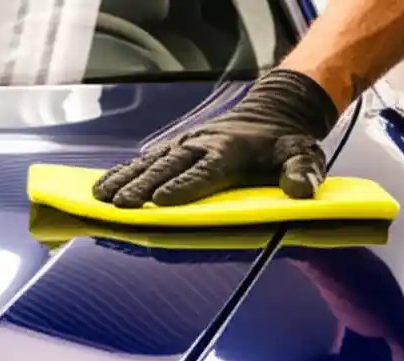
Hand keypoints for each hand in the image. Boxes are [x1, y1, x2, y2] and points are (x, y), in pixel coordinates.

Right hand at [93, 69, 339, 208]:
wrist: (273, 111)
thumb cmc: (285, 142)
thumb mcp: (303, 154)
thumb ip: (302, 171)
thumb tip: (301, 188)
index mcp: (229, 150)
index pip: (204, 170)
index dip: (183, 186)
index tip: (160, 201)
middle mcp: (201, 144)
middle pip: (168, 167)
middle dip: (143, 187)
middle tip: (122, 206)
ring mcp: (184, 144)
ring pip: (149, 162)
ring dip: (124, 180)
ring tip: (100, 197)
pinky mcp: (174, 147)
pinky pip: (144, 160)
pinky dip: (122, 172)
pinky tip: (102, 187)